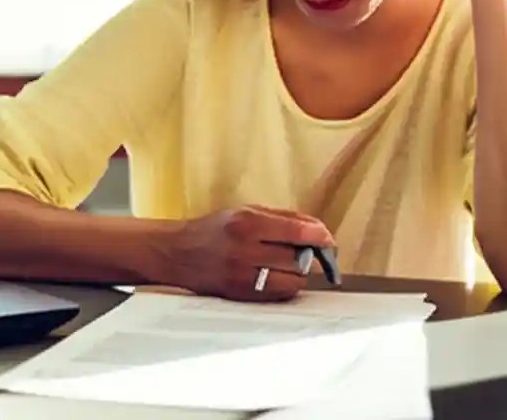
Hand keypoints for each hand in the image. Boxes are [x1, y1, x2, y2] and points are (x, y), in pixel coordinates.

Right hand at [165, 205, 334, 301]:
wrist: (177, 253)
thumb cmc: (216, 229)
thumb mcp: (247, 211)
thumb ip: (285, 218)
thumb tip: (319, 230)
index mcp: (248, 223)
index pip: (297, 232)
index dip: (320, 237)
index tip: (328, 240)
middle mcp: (245, 250)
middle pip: (298, 259)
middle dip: (307, 256)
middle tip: (305, 252)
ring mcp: (242, 276)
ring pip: (292, 281)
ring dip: (298, 273)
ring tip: (287, 265)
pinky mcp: (240, 295)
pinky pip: (278, 295)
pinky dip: (285, 286)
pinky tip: (276, 276)